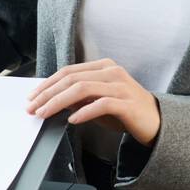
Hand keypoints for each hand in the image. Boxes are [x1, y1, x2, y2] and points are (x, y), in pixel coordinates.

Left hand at [25, 58, 161, 146]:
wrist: (156, 122)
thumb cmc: (125, 111)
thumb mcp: (98, 101)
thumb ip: (79, 98)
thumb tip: (53, 101)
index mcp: (103, 67)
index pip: (68, 71)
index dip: (47, 84)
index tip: (32, 97)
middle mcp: (111, 72)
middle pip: (72, 79)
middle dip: (48, 94)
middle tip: (32, 108)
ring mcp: (120, 86)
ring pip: (82, 89)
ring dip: (59, 102)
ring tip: (45, 114)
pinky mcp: (127, 103)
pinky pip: (101, 104)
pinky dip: (84, 112)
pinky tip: (72, 121)